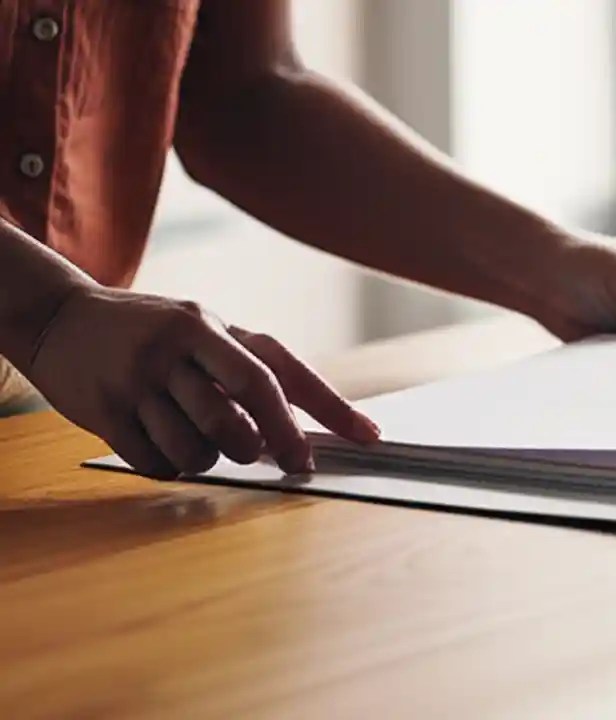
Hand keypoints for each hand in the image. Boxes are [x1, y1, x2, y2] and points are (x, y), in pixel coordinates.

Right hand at [25, 285, 378, 477]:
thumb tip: (302, 426)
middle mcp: (172, 351)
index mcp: (205, 326)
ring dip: (212, 460)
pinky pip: (160, 465)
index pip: (275, 375)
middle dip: (260, 447)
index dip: (327, 408)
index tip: (367, 437)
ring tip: (201, 439)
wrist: (58, 319)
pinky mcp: (106, 415)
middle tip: (259, 449)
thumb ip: (247, 366)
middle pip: (237, 420)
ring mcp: (136, 383)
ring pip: (199, 451)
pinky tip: (164, 442)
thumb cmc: (152, 330)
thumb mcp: (202, 327)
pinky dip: (174, 467)